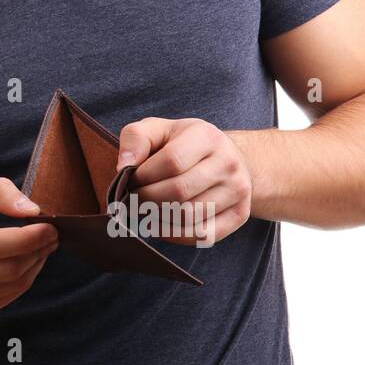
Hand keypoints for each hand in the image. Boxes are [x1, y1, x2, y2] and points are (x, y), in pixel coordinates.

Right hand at [0, 178, 58, 314]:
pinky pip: (12, 295)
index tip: (50, 225)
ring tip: (44, 245)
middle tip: (52, 234)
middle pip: (9, 268)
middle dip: (38, 250)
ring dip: (37, 263)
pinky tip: (29, 260)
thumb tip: (32, 210)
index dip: (28, 238)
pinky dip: (28, 276)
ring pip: (15, 284)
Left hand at [117, 117, 252, 246]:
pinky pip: (202, 235)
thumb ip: (136, 139)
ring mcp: (238, 190)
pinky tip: (160, 225)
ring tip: (144, 211)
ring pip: (189, 217)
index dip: (144, 176)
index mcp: (206, 136)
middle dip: (146, 200)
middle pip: (179, 192)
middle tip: (131, 201)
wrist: (226, 156)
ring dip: (157, 219)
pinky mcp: (240, 214)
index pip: (171, 161)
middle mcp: (228, 163)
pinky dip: (174, 235)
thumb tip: (123, 167)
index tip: (129, 180)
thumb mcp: (158, 129)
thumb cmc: (183, 143)